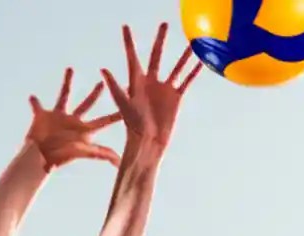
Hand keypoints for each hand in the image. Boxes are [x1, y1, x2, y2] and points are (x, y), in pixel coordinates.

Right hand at [25, 68, 122, 170]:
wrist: (39, 159)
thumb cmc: (60, 158)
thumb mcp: (83, 152)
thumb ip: (101, 153)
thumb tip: (119, 161)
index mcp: (84, 130)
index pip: (105, 121)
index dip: (116, 114)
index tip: (126, 105)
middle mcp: (73, 122)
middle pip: (87, 104)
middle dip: (95, 94)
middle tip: (103, 82)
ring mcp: (58, 118)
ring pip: (65, 96)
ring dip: (67, 83)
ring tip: (71, 69)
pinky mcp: (42, 116)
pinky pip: (37, 106)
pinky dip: (35, 102)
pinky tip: (32, 97)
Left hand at [101, 23, 201, 152]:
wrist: (148, 142)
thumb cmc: (132, 126)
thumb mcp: (123, 104)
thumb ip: (115, 86)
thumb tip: (103, 69)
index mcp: (135, 81)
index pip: (132, 57)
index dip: (129, 42)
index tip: (125, 27)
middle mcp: (150, 82)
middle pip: (156, 56)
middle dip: (160, 40)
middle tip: (164, 24)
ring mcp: (164, 89)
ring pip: (176, 67)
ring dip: (183, 55)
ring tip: (192, 42)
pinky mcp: (175, 98)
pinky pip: (186, 81)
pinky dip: (193, 72)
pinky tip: (200, 62)